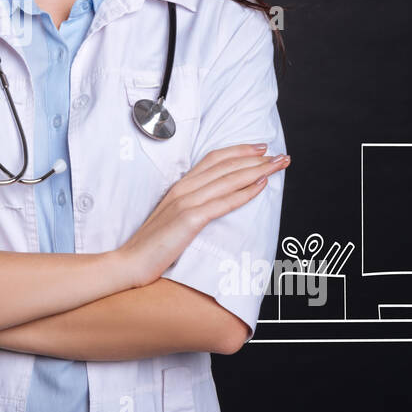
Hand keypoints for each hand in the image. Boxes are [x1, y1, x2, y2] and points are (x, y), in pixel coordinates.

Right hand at [115, 144, 288, 288]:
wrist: (129, 262)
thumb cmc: (151, 246)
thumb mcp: (172, 219)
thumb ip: (190, 206)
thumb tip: (212, 202)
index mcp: (179, 186)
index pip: (213, 160)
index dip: (238, 151)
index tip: (261, 148)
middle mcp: (183, 189)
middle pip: (226, 165)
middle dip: (256, 158)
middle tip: (281, 155)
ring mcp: (185, 202)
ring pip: (229, 179)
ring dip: (258, 170)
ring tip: (278, 165)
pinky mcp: (189, 219)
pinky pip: (223, 202)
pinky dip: (244, 192)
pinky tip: (261, 186)